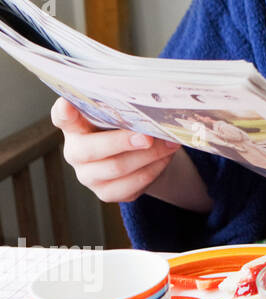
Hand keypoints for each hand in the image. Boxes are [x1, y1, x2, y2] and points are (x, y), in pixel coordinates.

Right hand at [50, 97, 179, 202]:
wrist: (138, 155)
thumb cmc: (126, 129)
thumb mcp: (122, 116)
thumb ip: (125, 110)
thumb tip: (150, 106)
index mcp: (76, 127)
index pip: (62, 118)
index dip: (64, 113)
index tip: (67, 105)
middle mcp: (76, 153)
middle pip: (91, 150)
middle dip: (122, 142)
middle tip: (148, 137)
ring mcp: (89, 176)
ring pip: (117, 168)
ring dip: (148, 156)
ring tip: (170, 143)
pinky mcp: (106, 193)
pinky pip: (132, 184)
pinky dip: (154, 169)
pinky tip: (165, 158)